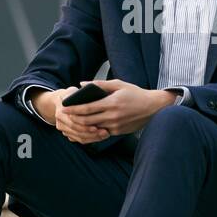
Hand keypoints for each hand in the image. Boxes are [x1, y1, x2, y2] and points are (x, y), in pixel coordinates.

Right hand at [29, 85, 108, 143]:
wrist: (61, 102)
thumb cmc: (71, 95)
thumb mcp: (72, 91)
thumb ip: (77, 92)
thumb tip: (85, 91)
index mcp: (61, 111)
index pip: (74, 122)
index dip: (85, 125)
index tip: (97, 126)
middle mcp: (60, 122)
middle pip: (77, 131)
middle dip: (91, 133)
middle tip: (105, 132)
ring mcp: (63, 129)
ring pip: (79, 137)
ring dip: (93, 138)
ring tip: (105, 135)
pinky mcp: (68, 134)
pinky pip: (80, 140)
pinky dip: (90, 139)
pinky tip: (100, 137)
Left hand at [59, 79, 178, 136]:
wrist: (153, 108)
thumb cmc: (135, 94)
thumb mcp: (118, 84)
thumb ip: (99, 84)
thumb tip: (82, 84)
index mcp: (111, 103)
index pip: (87, 108)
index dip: (74, 109)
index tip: (64, 108)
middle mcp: (113, 116)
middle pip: (87, 121)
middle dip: (74, 119)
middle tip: (65, 116)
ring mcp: (115, 126)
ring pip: (93, 128)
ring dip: (82, 126)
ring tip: (73, 121)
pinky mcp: (118, 132)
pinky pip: (101, 132)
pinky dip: (93, 130)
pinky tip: (86, 126)